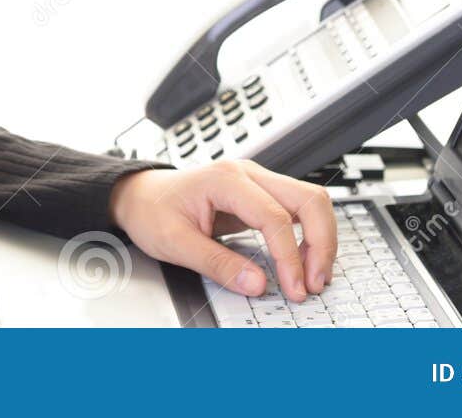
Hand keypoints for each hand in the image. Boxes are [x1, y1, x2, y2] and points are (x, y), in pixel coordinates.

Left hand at [108, 159, 335, 301]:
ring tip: (314, 276)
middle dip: (321, 243)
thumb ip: (217, 264)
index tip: (293, 288)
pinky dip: (310, 234)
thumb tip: (258, 284)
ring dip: (320, 239)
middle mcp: (247, 173)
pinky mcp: (260, 193)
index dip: (289, 256)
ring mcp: (257, 180)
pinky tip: (306, 260)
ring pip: (310, 201)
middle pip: (308, 199)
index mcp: (225, 179)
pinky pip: (298, 208)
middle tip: (314, 283)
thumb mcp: (174, 243)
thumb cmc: (152, 211)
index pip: (274, 216)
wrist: (140, 195)